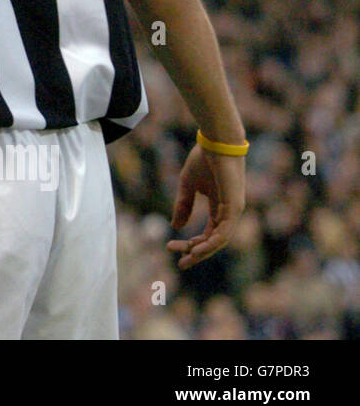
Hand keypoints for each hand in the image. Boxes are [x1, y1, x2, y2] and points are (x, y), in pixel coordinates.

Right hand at [168, 142, 245, 269]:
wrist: (216, 142)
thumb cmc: (203, 159)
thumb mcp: (187, 185)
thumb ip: (183, 205)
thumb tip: (176, 226)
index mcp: (219, 207)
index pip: (207, 233)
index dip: (190, 243)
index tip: (171, 247)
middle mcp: (229, 212)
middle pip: (213, 241)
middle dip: (196, 253)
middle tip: (181, 263)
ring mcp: (233, 211)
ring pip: (220, 240)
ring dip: (203, 252)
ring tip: (188, 259)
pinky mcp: (234, 207)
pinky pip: (224, 232)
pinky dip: (212, 243)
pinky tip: (198, 249)